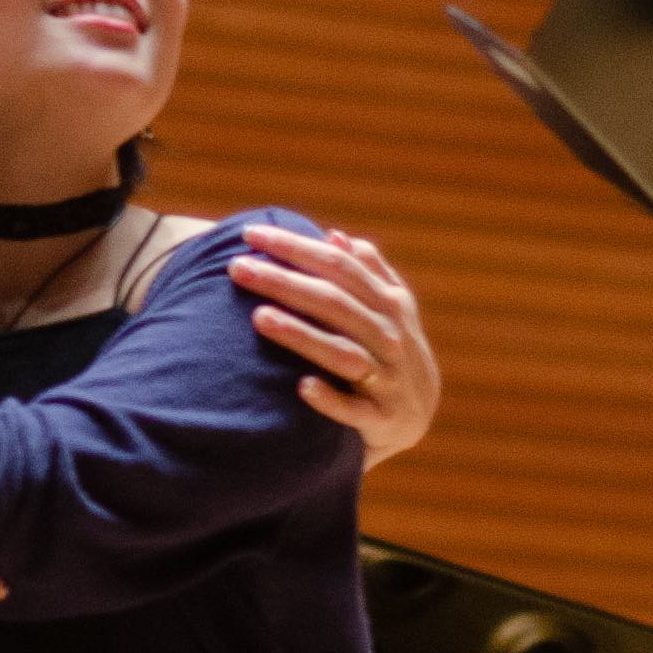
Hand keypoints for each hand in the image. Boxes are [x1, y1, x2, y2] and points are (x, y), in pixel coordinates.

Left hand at [229, 222, 440, 465]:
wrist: (416, 416)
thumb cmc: (389, 350)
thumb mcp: (391, 309)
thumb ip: (367, 271)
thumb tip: (334, 237)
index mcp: (389, 302)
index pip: (337, 266)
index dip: (295, 247)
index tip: (250, 234)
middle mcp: (389, 335)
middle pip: (333, 302)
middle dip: (284, 282)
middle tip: (236, 269)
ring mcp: (388, 378)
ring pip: (342, 353)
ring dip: (302, 335)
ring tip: (259, 318)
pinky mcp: (381, 418)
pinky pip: (355, 410)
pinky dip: (330, 399)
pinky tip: (302, 386)